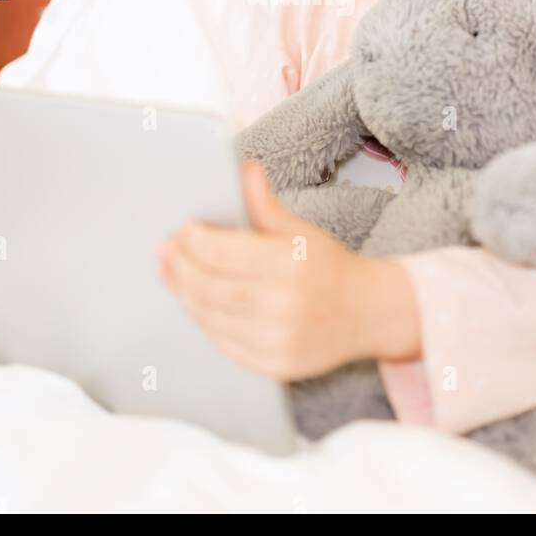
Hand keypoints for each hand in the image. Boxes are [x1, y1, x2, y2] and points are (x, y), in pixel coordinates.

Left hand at [156, 160, 421, 379]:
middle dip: (180, 269)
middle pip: (209, 288)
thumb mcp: (301, 230)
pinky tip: (197, 304)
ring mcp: (279, 340)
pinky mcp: (275, 366)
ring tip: (174, 275)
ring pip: (211, 318)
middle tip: (165, 253)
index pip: (222, 253)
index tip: (181, 230)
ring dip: (185, 295)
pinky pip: (224, 345)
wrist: (369, 313)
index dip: (193, 242)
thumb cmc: (329, 266)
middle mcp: (284, 305)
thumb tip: (244, 169)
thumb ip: (265, 204)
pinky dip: (205, 322)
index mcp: (290, 264)